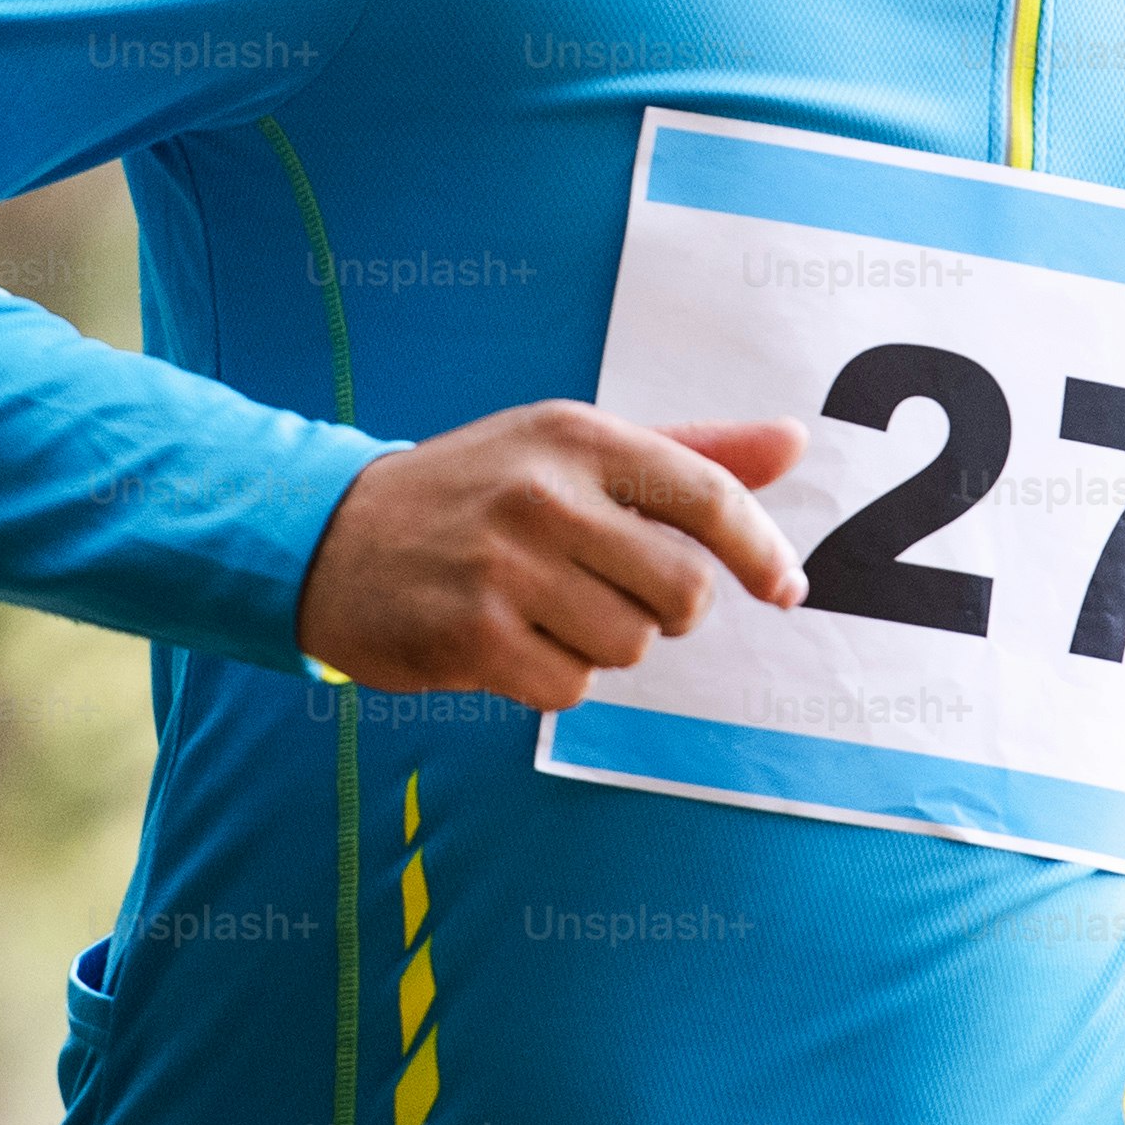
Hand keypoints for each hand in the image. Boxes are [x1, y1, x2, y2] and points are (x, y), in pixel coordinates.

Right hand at [294, 402, 808, 708]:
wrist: (331, 535)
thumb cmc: (476, 491)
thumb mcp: (570, 448)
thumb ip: (687, 451)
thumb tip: (794, 444)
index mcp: (577, 436)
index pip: (708, 497)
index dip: (762, 552)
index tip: (786, 589)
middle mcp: (543, 493)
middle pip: (684, 593)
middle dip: (669, 611)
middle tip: (618, 593)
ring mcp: (505, 566)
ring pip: (630, 646)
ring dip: (602, 644)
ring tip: (544, 608)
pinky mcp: (472, 634)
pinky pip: (572, 688)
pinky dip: (554, 678)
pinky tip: (509, 640)